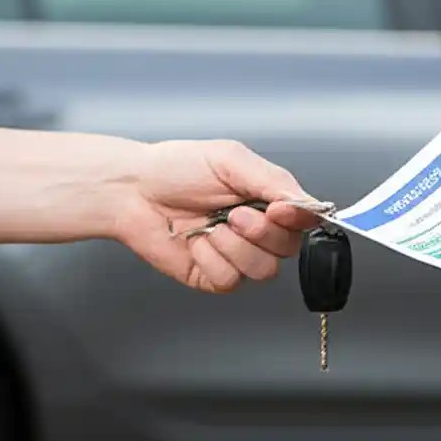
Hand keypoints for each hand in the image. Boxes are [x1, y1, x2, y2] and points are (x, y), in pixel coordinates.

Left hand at [113, 139, 322, 293]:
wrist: (134, 190)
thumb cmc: (177, 169)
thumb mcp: (232, 160)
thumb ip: (274, 181)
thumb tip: (306, 203)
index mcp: (267, 200)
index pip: (304, 220)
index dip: (297, 220)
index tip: (279, 210)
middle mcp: (257, 231)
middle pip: (288, 249)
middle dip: (260, 232)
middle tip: (233, 213)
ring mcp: (236, 256)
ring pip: (263, 270)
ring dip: (234, 247)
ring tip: (211, 226)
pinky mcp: (213, 276)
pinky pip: (230, 280)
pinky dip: (211, 259)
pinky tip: (196, 242)